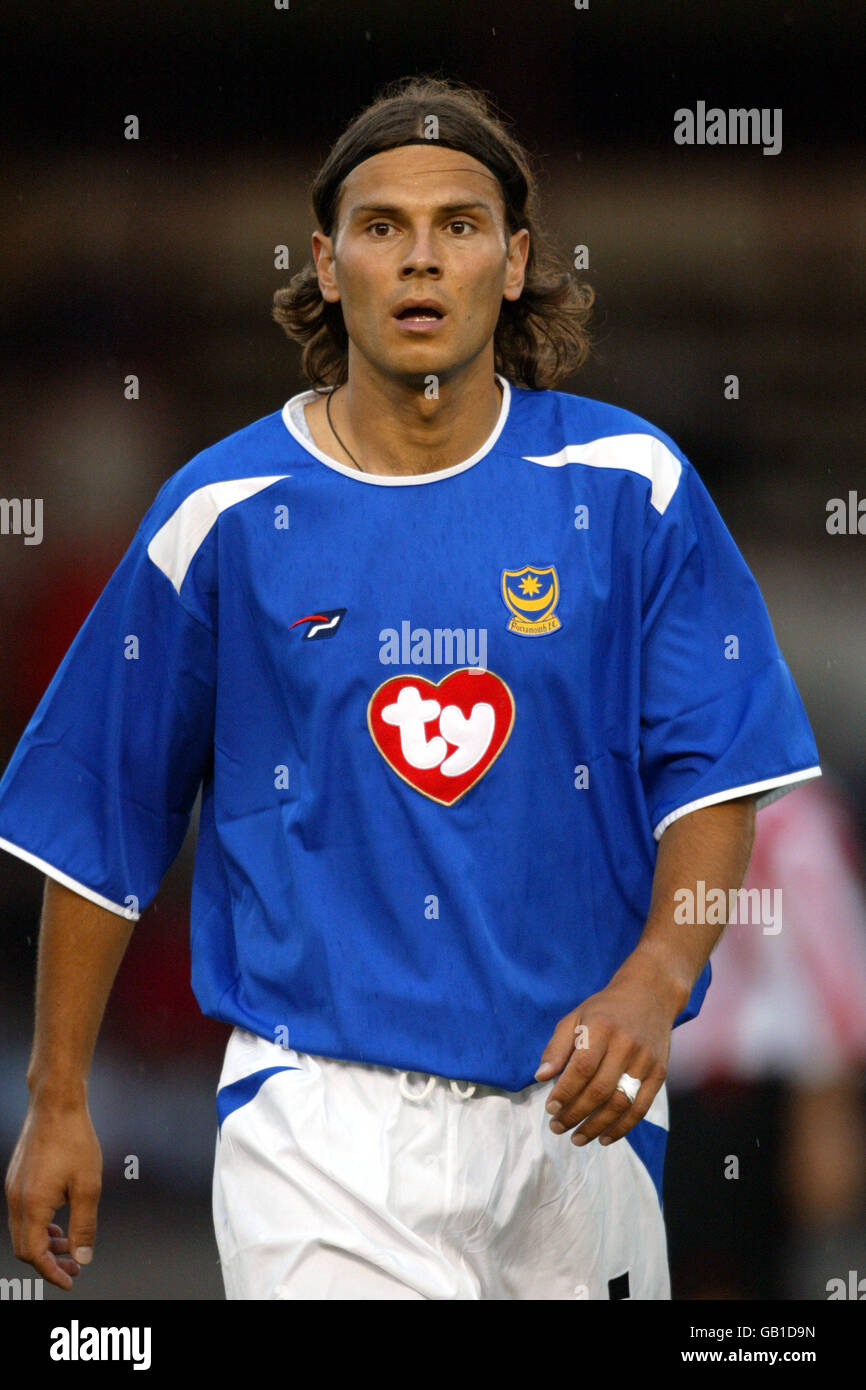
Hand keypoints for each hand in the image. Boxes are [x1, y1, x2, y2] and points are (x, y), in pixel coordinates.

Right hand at [5, 1097, 101, 1290]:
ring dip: (45, 1242)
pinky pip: (23, 1213)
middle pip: (25, 1246)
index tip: (70, 1281)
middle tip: (75, 1266)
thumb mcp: (89, 1185)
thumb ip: (84, 1225)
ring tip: (70, 1245)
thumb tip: (82, 1258)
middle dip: (49, 1261)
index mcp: (33, 1204)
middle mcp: (16, 1198)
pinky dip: (40, 1225)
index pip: (34, 1254)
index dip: (52, 1272)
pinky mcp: (17, 1177)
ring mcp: (13, 1187)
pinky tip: (60, 1221)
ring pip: (23, 1230)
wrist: (56, 1103)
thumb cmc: (75, 1140)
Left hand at [535, 952, 683, 1147]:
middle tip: (557, 1127)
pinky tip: (604, 1138)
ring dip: (596, 1126)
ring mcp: (645, 1060)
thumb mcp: (575, 1017)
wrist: (650, 995)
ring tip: (576, 1138)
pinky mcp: (659, 1073)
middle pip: (600, 1089)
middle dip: (576, 1114)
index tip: (550, 1108)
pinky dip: (622, 1127)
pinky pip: (640, 1107)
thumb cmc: (605, 1009)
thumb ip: (557, 1047)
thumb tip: (541, 1077)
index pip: (582, 1067)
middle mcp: (626, 1044)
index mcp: (602, 1028)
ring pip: (620, 1103)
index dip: (565, 1092)